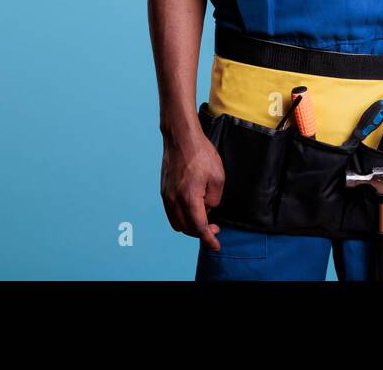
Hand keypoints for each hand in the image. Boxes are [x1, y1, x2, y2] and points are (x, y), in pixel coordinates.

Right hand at [160, 132, 224, 250]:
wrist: (181, 137)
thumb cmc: (201, 154)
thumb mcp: (218, 177)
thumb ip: (215, 199)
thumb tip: (208, 208)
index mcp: (190, 199)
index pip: (199, 228)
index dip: (209, 240)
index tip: (216, 246)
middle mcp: (174, 200)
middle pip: (187, 229)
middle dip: (202, 233)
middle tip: (215, 228)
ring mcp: (167, 196)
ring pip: (177, 223)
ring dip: (190, 227)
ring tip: (204, 218)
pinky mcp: (164, 190)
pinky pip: (171, 213)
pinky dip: (181, 218)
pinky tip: (192, 210)